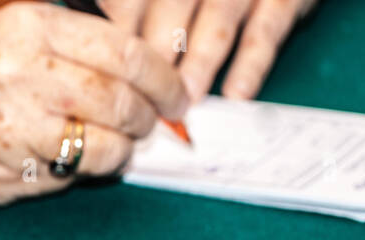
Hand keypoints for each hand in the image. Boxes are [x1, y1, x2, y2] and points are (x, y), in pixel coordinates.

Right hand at [0, 2, 187, 204]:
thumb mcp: (5, 35)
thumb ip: (69, 49)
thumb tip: (143, 77)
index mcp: (28, 28)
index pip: (126, 54)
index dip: (164, 80)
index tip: (178, 96)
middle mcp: (20, 75)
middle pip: (119, 103)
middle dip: (146, 121)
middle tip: (150, 127)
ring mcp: (8, 130)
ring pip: (99, 150)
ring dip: (116, 155)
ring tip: (109, 150)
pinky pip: (61, 181)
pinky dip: (73, 176)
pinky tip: (57, 164)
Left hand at [103, 0, 318, 101]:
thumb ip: (124, 9)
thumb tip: (97, 46)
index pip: (129, 0)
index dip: (119, 37)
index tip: (107, 74)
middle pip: (172, 7)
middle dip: (155, 56)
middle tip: (142, 99)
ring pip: (218, 23)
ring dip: (199, 65)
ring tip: (184, 103)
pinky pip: (267, 31)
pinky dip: (252, 64)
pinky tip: (236, 94)